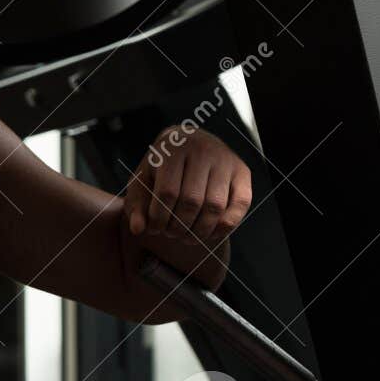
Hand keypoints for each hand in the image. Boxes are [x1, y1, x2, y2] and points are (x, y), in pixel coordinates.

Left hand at [125, 126, 249, 242]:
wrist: (187, 142)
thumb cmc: (161, 167)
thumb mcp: (142, 181)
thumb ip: (136, 204)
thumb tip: (137, 229)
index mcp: (174, 149)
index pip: (167, 192)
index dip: (159, 218)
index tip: (154, 229)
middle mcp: (203, 150)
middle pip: (192, 201)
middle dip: (179, 226)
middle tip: (171, 234)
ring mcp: (226, 160)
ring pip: (215, 206)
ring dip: (200, 231)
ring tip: (186, 237)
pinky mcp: (242, 171)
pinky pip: (240, 205)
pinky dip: (225, 226)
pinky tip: (209, 235)